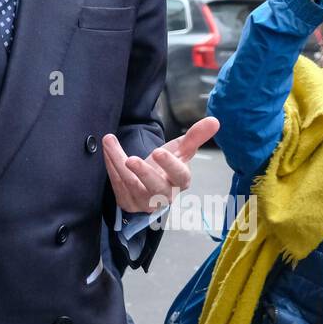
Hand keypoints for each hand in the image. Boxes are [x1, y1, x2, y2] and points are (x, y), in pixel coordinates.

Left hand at [103, 116, 219, 212]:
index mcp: (179, 181)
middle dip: (143, 173)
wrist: (150, 188)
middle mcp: (163, 195)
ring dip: (117, 161)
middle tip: (131, 160)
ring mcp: (144, 202)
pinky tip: (107, 149)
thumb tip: (215, 121)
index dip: (170, 165)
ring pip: (129, 184)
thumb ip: (195, 136)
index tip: (159, 152)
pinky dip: (110, 165)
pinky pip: (116, 184)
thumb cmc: (167, 168)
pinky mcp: (127, 202)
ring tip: (109, 141)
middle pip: (155, 188)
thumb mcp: (180, 151)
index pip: (179, 176)